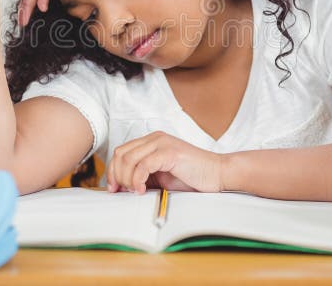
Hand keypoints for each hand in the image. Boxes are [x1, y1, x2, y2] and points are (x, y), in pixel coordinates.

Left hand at [106, 131, 223, 193]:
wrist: (218, 174)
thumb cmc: (192, 178)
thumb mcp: (160, 177)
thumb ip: (142, 176)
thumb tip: (120, 186)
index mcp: (152, 141)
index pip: (121, 152)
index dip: (113, 171)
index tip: (114, 189)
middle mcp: (155, 138)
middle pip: (121, 154)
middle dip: (117, 176)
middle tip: (123, 192)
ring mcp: (162, 143)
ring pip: (129, 159)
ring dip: (127, 179)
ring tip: (136, 191)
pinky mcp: (170, 152)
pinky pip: (143, 165)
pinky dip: (138, 180)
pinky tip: (143, 190)